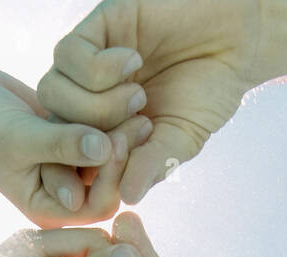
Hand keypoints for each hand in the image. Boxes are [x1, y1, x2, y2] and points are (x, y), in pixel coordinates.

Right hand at [0, 61, 154, 226]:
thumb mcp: (20, 137)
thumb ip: (62, 144)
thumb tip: (103, 147)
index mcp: (49, 209)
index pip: (96, 206)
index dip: (112, 177)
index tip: (116, 139)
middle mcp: (63, 195)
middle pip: (110, 184)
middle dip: (122, 155)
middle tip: (140, 120)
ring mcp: (70, 168)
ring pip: (108, 157)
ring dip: (122, 132)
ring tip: (137, 102)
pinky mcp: (73, 142)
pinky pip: (101, 134)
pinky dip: (110, 118)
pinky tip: (123, 94)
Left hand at [38, 0, 261, 204]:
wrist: (233, 35)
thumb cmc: (209, 89)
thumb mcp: (183, 137)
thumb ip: (153, 163)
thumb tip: (128, 198)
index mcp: (106, 132)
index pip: (69, 162)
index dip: (81, 177)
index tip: (113, 182)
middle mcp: (87, 99)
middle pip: (54, 131)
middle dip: (95, 142)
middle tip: (141, 129)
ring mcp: (86, 64)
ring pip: (53, 94)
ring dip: (98, 104)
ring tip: (139, 95)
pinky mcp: (93, 29)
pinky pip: (67, 55)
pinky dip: (101, 68)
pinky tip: (134, 60)